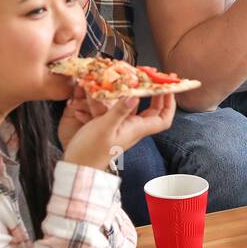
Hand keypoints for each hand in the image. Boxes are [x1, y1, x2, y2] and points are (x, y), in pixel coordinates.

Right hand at [60, 87, 176, 170]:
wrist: (76, 168)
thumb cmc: (90, 150)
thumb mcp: (105, 128)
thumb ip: (120, 111)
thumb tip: (135, 96)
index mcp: (137, 129)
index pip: (163, 119)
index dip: (170, 104)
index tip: (169, 87)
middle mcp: (132, 128)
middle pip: (152, 111)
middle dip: (156, 95)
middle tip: (154, 80)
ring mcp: (122, 128)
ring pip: (135, 108)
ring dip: (136, 95)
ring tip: (134, 80)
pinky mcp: (110, 127)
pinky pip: (119, 110)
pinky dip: (118, 100)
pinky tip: (109, 92)